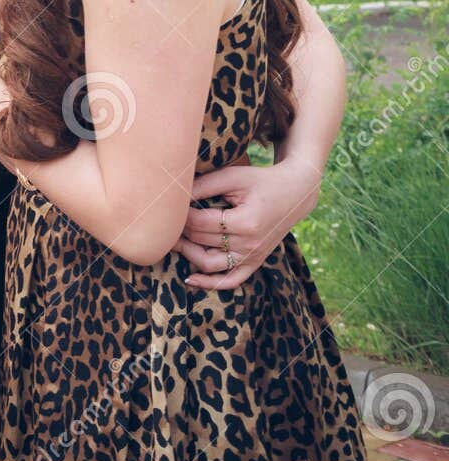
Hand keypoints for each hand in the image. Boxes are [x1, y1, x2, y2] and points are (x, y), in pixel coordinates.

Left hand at [174, 158, 321, 288]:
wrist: (294, 195)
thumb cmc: (260, 181)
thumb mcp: (233, 177)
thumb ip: (204, 186)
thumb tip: (174, 194)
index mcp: (245, 223)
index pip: (199, 223)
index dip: (179, 215)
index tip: (169, 205)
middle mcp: (250, 244)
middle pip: (201, 243)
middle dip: (179, 231)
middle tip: (165, 221)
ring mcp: (253, 257)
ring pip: (210, 265)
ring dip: (187, 255)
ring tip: (172, 242)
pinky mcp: (255, 262)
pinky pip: (231, 281)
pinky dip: (210, 283)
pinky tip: (190, 279)